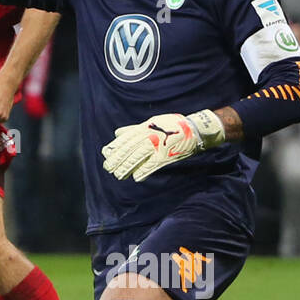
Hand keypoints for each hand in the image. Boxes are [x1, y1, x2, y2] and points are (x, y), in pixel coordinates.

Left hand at [102, 110, 224, 181]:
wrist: (193, 129)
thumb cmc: (171, 125)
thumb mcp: (151, 122)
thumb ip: (134, 129)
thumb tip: (117, 133)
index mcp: (144, 128)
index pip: (125, 139)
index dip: (115, 148)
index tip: (106, 154)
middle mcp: (149, 136)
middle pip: (129, 149)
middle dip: (117, 159)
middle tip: (108, 168)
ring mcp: (157, 146)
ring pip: (137, 158)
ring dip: (127, 168)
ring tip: (118, 175)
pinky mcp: (166, 156)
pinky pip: (152, 165)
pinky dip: (143, 171)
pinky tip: (136, 177)